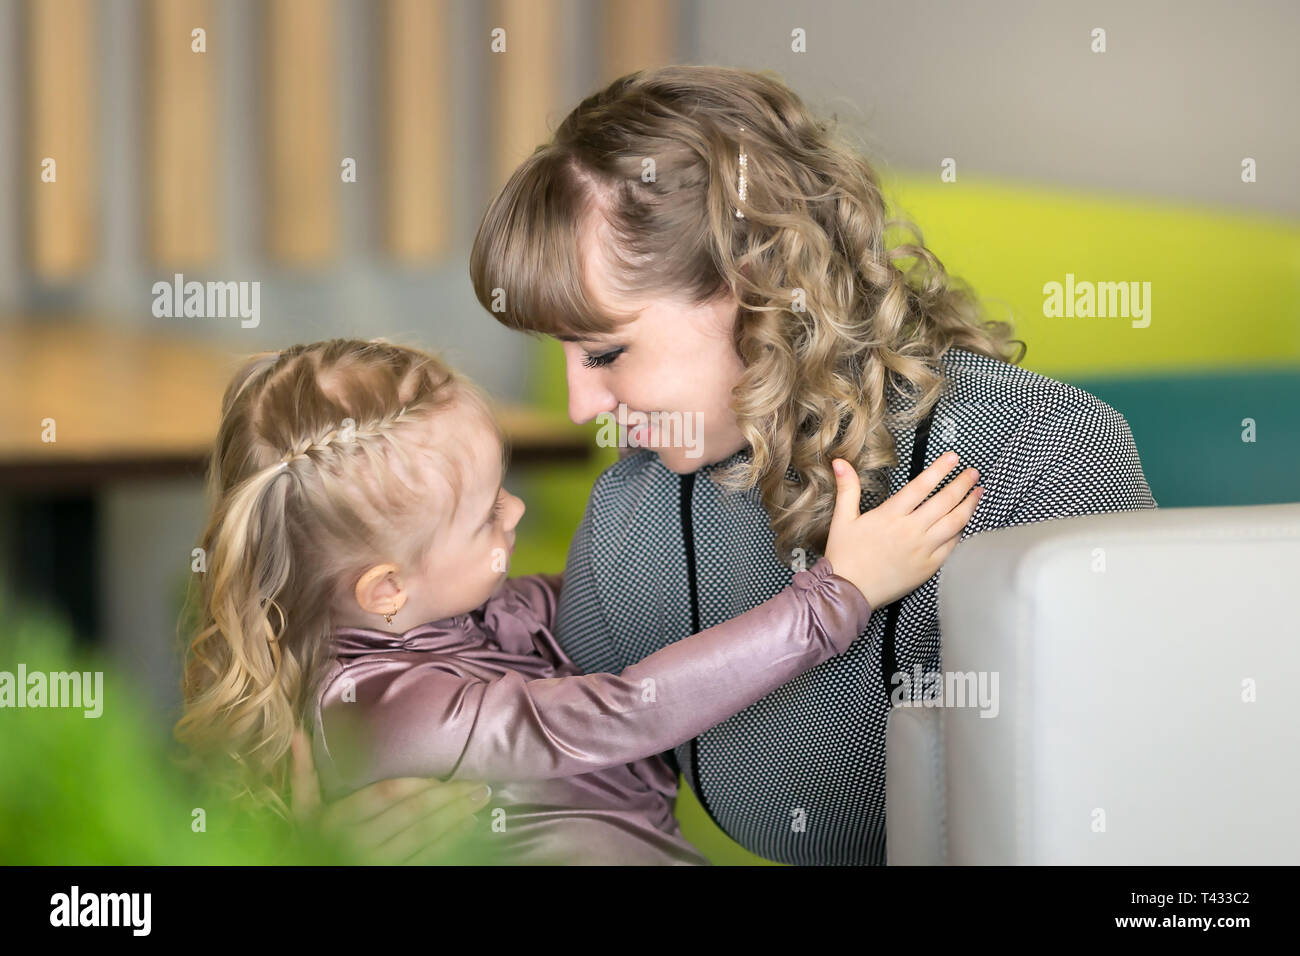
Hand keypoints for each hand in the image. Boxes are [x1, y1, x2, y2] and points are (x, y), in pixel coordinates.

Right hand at [289, 727, 491, 863]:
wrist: (313, 875)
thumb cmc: (309, 842)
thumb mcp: (303, 812)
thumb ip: (303, 774)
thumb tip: (298, 732)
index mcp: (336, 821)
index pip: (385, 795)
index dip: (417, 783)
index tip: (444, 771)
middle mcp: (357, 844)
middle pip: (412, 815)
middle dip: (448, 797)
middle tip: (478, 782)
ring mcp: (377, 864)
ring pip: (425, 837)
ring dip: (456, 817)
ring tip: (480, 798)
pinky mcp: (394, 876)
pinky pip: (427, 859)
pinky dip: (450, 842)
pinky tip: (467, 826)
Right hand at [823, 450, 982, 609]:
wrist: (848, 591)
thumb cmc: (844, 556)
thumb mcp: (842, 519)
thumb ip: (847, 488)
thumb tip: (840, 462)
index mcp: (890, 515)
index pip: (921, 486)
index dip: (940, 469)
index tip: (953, 458)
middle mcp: (910, 530)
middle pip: (944, 501)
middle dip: (962, 484)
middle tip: (972, 473)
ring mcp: (922, 550)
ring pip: (953, 523)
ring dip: (969, 506)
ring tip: (977, 493)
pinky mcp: (928, 567)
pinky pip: (951, 547)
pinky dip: (960, 532)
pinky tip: (965, 523)